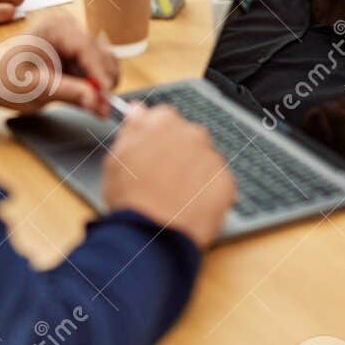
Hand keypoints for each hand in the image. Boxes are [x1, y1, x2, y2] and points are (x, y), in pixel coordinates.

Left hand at [0, 14, 119, 116]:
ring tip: (98, 110)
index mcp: (54, 28)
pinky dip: (97, 89)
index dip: (99, 71)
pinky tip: (94, 105)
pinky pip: (96, 73)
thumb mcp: (37, 88)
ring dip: (103, 88)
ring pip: (104, 64)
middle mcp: (68, 31)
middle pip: (101, 54)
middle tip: (103, 109)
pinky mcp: (77, 59)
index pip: (86, 47)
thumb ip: (69, 92)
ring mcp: (74, 44)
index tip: (106, 93)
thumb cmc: (7, 80)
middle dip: (104, 83)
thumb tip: (95, 100)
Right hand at [102, 104, 235, 248]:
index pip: (165, 116)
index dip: (158, 135)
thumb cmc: (131, 199)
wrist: (153, 235)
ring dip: (195, 172)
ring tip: (176, 197)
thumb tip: (138, 110)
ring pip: (204, 159)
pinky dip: (208, 192)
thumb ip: (131, 129)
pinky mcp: (227, 182)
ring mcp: (212, 158)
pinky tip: (191, 206)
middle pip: (188, 136)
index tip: (154, 150)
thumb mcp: (117, 159)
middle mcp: (192, 134)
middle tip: (163, 178)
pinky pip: (218, 182)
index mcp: (164, 124)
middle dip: (179, 152)